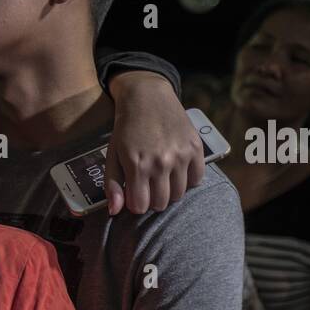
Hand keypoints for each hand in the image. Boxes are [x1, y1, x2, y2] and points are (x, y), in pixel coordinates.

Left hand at [105, 71, 203, 214]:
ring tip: (161, 178)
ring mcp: (181, 156)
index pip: (140, 206)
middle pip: (160, 203)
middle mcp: (161, 162)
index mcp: (137, 165)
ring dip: (169, 191)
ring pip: (178, 195)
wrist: (148, 97)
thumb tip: (114, 212)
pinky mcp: (196, 148)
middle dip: (152, 200)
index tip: (135, 194)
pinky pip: (196, 180)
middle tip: (148, 186)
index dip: (136, 204)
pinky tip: (177, 171)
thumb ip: (112, 185)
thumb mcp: (112, 155)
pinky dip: (187, 180)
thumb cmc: (126, 129)